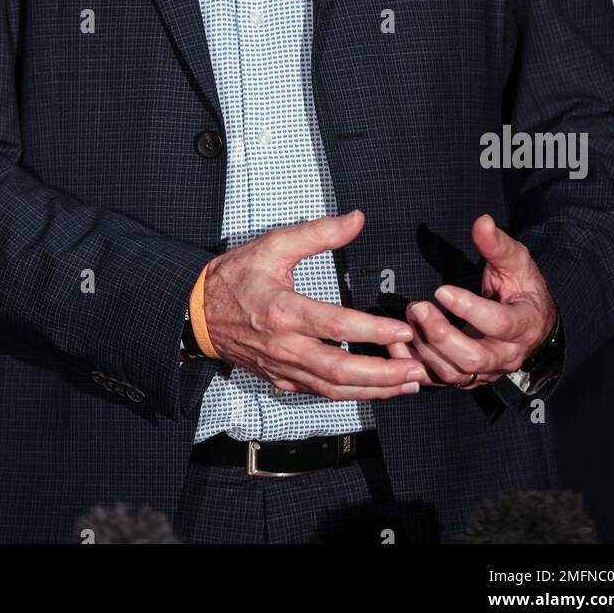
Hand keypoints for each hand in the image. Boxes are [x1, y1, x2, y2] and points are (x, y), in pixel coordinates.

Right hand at [203, 209, 426, 399]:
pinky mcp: (282, 379)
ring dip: (375, 390)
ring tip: (408, 384)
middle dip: (383, 374)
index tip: (403, 329)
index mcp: (283, 310)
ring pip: (334, 389)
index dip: (373, 330)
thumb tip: (356, 219)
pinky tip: (375, 388)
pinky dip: (352, 394)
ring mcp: (283, 367)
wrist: (196, 312)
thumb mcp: (273, 245)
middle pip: (340, 370)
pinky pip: (321, 392)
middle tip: (417, 369)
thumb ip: (318, 233)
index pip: (335, 325)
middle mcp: (284, 346)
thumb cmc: (234, 277)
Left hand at [386, 214, 557, 389]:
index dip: (470, 309)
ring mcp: (484, 372)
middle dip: (441, 335)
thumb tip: (482, 221)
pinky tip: (395, 343)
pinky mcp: (464, 378)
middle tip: (418, 307)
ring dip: (425, 347)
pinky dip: (412, 365)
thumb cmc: (522, 289)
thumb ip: (498, 245)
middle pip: (473, 359)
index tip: (441, 289)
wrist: (531, 323)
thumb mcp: (517, 263)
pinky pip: (436, 380)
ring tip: (409, 315)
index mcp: (523, 325)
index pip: (499, 324)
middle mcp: (505, 355)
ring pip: (452, 373)